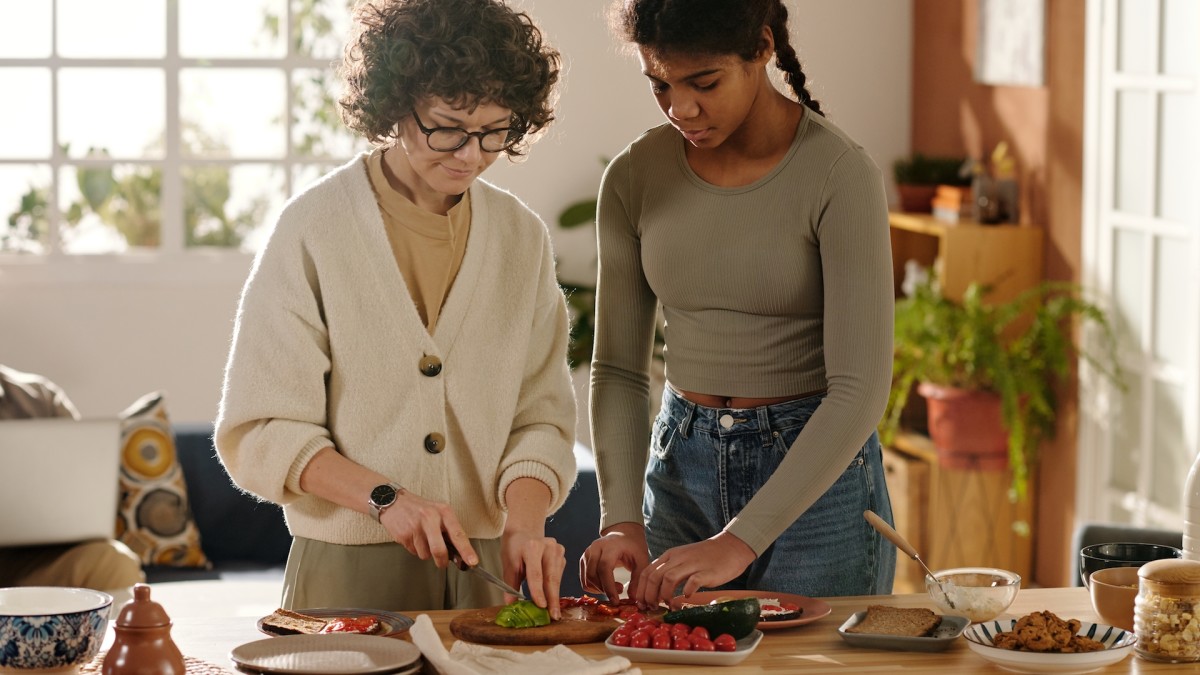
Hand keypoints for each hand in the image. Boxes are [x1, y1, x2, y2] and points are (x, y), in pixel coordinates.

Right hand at [380, 491, 475, 569]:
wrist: (394, 501)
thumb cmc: (420, 509)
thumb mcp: (438, 511)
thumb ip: (449, 529)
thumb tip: (459, 552)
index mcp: (444, 512)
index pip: (458, 534)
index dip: (466, 550)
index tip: (472, 562)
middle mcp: (430, 518)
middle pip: (439, 550)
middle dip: (442, 561)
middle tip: (442, 562)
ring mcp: (416, 527)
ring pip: (425, 554)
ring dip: (425, 552)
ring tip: (421, 538)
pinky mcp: (404, 535)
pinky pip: (414, 552)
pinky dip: (414, 548)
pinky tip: (412, 537)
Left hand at [501, 529, 565, 619]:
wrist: (524, 531)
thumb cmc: (515, 548)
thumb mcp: (509, 563)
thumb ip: (510, 583)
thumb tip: (511, 603)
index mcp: (532, 547)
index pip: (536, 573)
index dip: (538, 591)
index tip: (541, 606)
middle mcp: (548, 547)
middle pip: (551, 577)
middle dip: (552, 599)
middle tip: (553, 615)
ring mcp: (558, 550)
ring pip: (557, 578)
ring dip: (554, 596)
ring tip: (553, 612)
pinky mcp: (562, 556)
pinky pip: (559, 575)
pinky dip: (555, 588)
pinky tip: (552, 599)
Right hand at [579, 523, 649, 602]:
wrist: (623, 534)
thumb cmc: (633, 547)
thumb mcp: (642, 560)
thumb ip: (638, 578)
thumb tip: (633, 598)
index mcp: (610, 546)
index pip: (604, 568)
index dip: (609, 586)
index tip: (616, 600)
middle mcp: (594, 548)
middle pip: (593, 575)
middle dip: (605, 589)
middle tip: (621, 590)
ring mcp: (587, 554)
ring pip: (587, 579)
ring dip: (600, 589)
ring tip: (615, 586)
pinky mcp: (583, 560)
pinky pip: (584, 580)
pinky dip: (594, 587)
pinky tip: (606, 584)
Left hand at [632, 532, 755, 606]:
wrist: (730, 547)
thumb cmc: (706, 557)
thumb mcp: (682, 560)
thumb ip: (669, 571)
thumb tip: (654, 592)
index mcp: (670, 556)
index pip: (647, 572)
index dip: (641, 590)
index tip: (642, 604)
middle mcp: (678, 558)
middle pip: (654, 577)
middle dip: (649, 595)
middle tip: (653, 608)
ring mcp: (692, 564)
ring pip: (668, 578)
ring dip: (665, 595)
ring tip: (669, 606)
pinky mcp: (706, 572)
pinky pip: (692, 582)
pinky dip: (686, 592)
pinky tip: (687, 598)